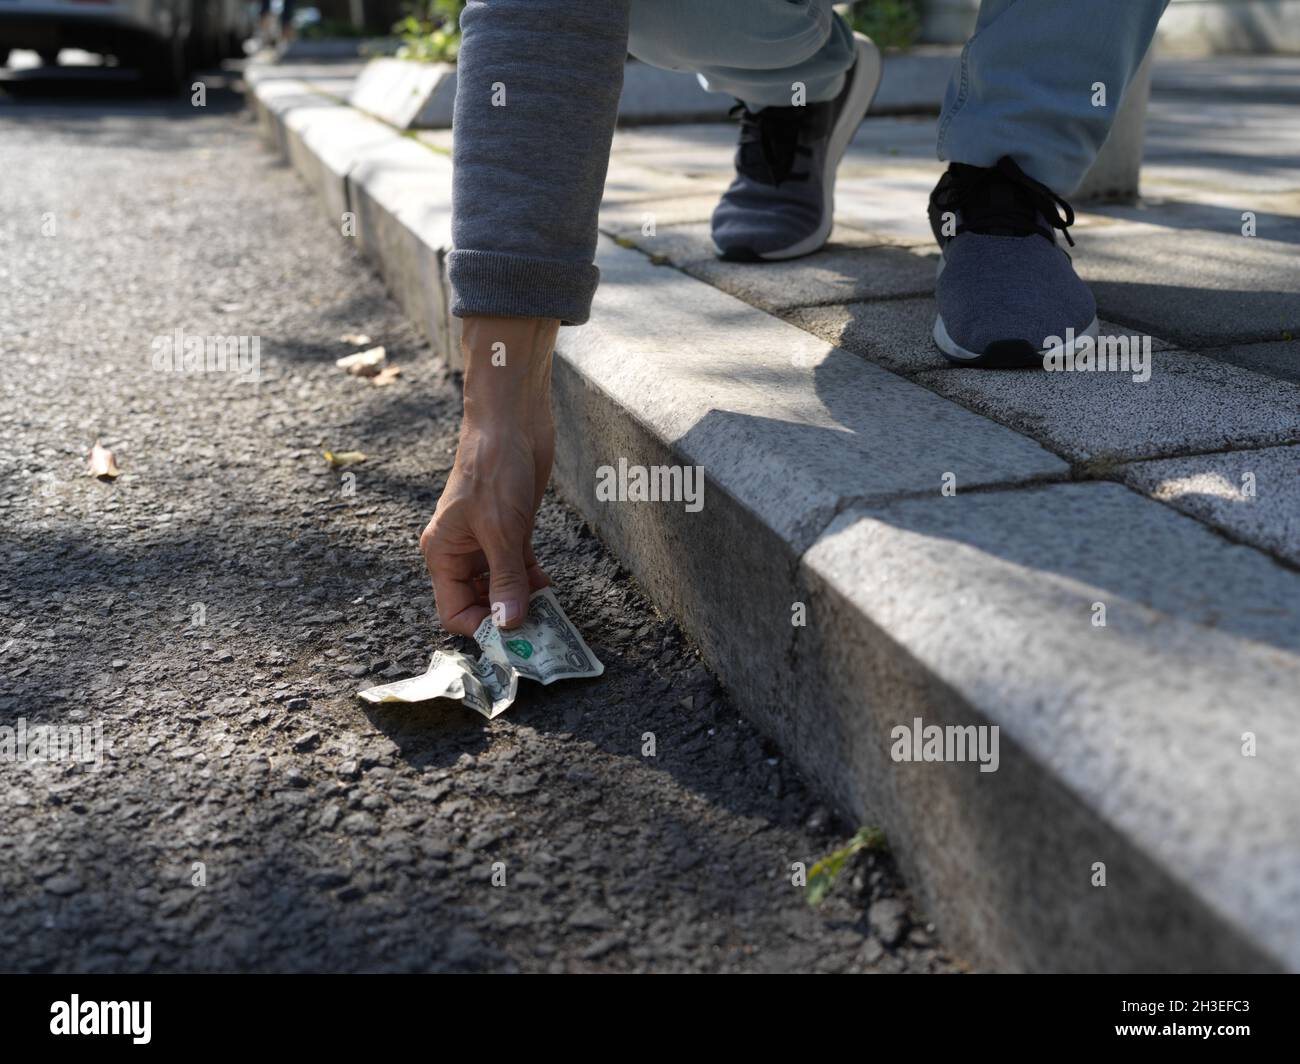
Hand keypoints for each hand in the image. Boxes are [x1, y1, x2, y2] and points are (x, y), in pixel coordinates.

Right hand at [420, 316, 558, 635]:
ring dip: (524, 604)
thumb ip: (506, 580)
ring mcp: (487, 542)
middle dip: (506, 619)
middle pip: (479, 602)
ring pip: (502, 588)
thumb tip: (509, 625)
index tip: (514, 640)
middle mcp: (461, 552)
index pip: (455, 610)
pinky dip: (533, 583)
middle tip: (540, 636)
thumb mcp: (502, 531)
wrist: (512, 422)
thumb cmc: (494, 468)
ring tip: (551, 621)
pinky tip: (551, 594)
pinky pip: (519, 570)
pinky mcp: (511, 531)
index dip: (481, 627)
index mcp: (443, 553)